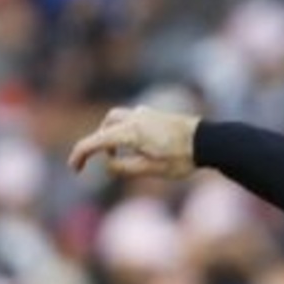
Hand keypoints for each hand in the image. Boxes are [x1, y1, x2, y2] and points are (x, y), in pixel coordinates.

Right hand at [68, 106, 200, 179]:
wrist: (208, 140)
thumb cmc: (182, 157)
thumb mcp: (151, 170)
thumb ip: (125, 168)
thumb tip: (108, 165)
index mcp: (129, 132)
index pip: (95, 142)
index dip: (80, 155)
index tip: (75, 169)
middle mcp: (134, 118)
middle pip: (104, 128)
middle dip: (98, 144)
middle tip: (103, 163)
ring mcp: (144, 113)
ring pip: (116, 120)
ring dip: (111, 136)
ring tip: (120, 156)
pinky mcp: (153, 114)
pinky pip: (130, 120)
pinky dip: (124, 131)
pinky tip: (137, 146)